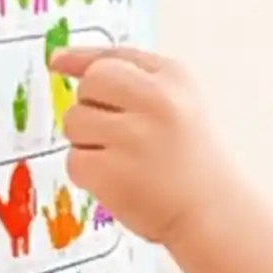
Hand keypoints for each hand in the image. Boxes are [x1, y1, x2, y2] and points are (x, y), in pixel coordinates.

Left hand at [49, 46, 223, 244]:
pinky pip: (75, 161)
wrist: (214, 214)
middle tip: (123, 136)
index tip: (57, 62)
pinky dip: (90, 176)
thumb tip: (58, 60)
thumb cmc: (192, 160)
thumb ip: (128, 76)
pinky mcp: (112, 171)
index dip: (82, 61)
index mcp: (175, 78)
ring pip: (74, 122)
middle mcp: (157, 100)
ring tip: (127, 162)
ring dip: (90, 143)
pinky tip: (122, 183)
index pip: (112, 58)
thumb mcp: (180, 103)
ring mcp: (134, 136)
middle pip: (88, 85)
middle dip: (92, 107)